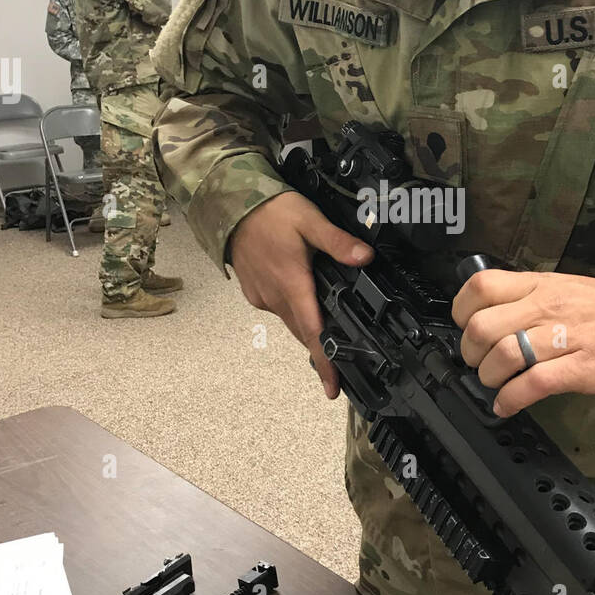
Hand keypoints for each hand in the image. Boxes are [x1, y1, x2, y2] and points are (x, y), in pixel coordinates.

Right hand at [229, 192, 372, 397]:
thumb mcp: (310, 220)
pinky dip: (293, 310)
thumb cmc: (271, 212)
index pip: (312, 332)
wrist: (230, 206)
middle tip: (339, 370)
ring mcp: (262, 296)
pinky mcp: (254, 291)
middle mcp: (275, 296)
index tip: (331, 387)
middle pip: (302, 332)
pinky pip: (278, 308)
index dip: (324, 361)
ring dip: (307, 328)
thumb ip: (337, 242)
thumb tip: (365, 258)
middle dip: (320, 351)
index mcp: (291, 284)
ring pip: (290, 321)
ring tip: (327, 333)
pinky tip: (302, 299)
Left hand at [452, 269, 594, 415]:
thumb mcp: (565, 287)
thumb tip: (490, 315)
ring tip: (496, 384)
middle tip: (480, 363)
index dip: (462, 310)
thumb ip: (528, 297)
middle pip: (483, 327)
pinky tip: (507, 405)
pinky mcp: (581, 368)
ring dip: (490, 378)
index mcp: (540, 285)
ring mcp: (565, 338)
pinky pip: (533, 384)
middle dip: (471, 353)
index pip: (481, 286)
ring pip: (504, 357)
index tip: (465, 327)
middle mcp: (547, 307)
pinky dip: (511, 399)